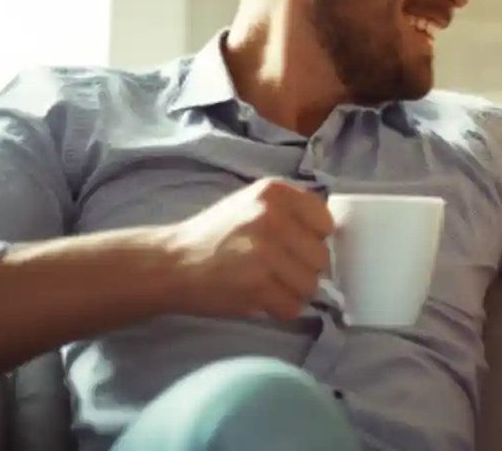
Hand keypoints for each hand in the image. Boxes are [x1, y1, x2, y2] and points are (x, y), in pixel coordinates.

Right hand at [165, 178, 333, 319]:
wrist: (172, 263)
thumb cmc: (216, 234)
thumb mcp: (253, 203)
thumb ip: (291, 212)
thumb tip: (328, 239)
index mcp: (274, 192)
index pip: (325, 222)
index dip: (313, 239)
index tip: (294, 245)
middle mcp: (271, 217)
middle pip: (321, 257)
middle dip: (303, 269)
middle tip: (276, 269)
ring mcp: (264, 252)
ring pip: (311, 285)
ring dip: (293, 291)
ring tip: (266, 283)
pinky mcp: (257, 285)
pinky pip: (293, 307)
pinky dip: (279, 309)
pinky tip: (258, 296)